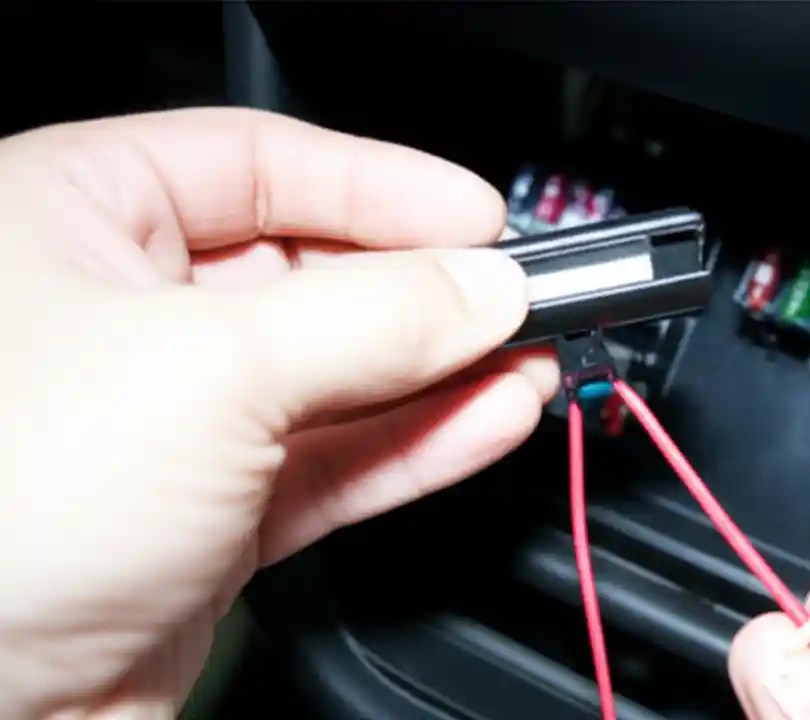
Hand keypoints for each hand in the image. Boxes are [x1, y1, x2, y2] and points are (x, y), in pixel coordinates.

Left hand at [0, 108, 556, 716]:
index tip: (478, 218)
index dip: (381, 187)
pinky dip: (418, 444)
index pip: (259, 166)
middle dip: (427, 293)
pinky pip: (336, 460)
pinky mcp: (211, 514)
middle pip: (313, 274)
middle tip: (523, 298)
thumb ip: (371, 318)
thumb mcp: (209, 371)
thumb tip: (479, 288)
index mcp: (68, 219)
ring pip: (337, 376)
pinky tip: (489, 419)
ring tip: (531, 361)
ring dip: (442, 373)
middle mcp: (118, 314)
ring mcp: (170, 422)